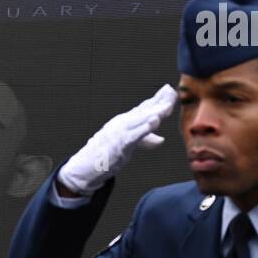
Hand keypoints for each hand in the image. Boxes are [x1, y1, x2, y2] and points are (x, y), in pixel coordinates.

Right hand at [57, 84, 177, 195]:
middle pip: (144, 110)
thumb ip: (144, 140)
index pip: (143, 108)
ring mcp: (119, 132)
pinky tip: (154, 121)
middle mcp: (121, 123)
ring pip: (140, 120)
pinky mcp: (118, 143)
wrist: (84, 167)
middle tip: (172, 91)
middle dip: (159, 101)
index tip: (169, 91)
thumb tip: (161, 139)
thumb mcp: (128, 145)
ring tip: (167, 106)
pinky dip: (145, 127)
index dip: (157, 99)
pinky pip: (134, 134)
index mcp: (124, 122)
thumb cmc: (105, 156)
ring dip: (155, 112)